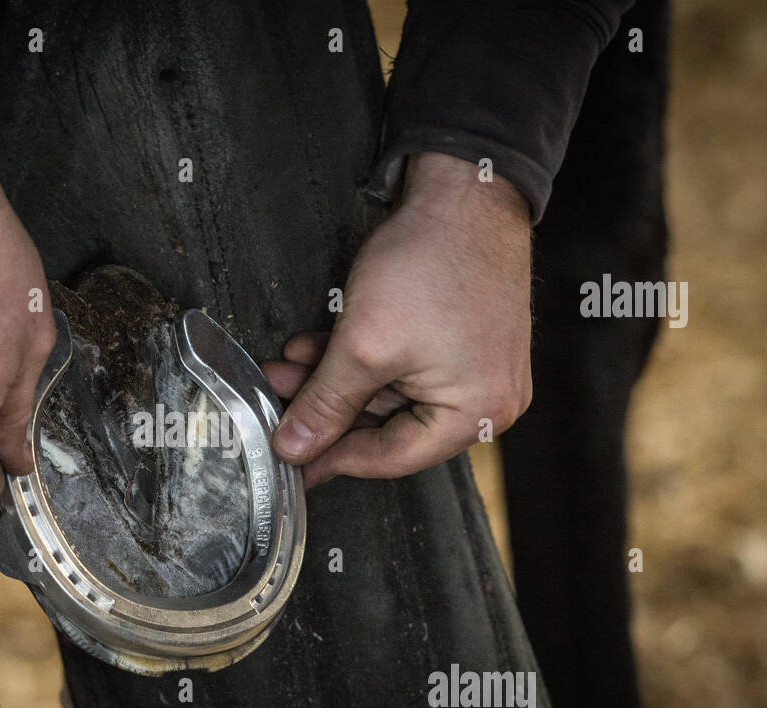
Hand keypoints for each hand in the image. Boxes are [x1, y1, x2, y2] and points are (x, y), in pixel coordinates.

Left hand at [263, 152, 532, 487]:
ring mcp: (478, 369)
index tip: (293, 456)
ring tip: (287, 366)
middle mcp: (487, 400)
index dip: (333, 457)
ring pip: (389, 391)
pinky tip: (317, 346)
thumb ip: (326, 404)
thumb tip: (295, 447)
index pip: (391, 458)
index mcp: (476, 414)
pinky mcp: (463, 340)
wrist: (465, 191)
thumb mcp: (364, 345)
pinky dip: (361, 358)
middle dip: (327, 408)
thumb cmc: (433, 262)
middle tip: (279, 400)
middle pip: (389, 425)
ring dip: (336, 380)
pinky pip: (404, 364)